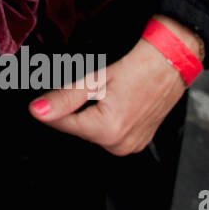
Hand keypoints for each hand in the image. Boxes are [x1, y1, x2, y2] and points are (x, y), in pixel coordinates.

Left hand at [26, 15, 197, 155]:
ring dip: (90, 116)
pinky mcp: (137, 143)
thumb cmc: (138, 67)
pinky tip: (114, 104)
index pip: (63, 125)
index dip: (51, 109)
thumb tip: (37, 111)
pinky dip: (105, 121)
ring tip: (105, 94)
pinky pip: (109, 135)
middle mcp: (120, 145)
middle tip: (89, 89)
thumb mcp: (94, 80)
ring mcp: (130, 146)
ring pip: (93, 133)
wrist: (170, 63)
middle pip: (78, 129)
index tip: (45, 99)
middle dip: (75, 110)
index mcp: (107, 130)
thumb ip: (63, 99)